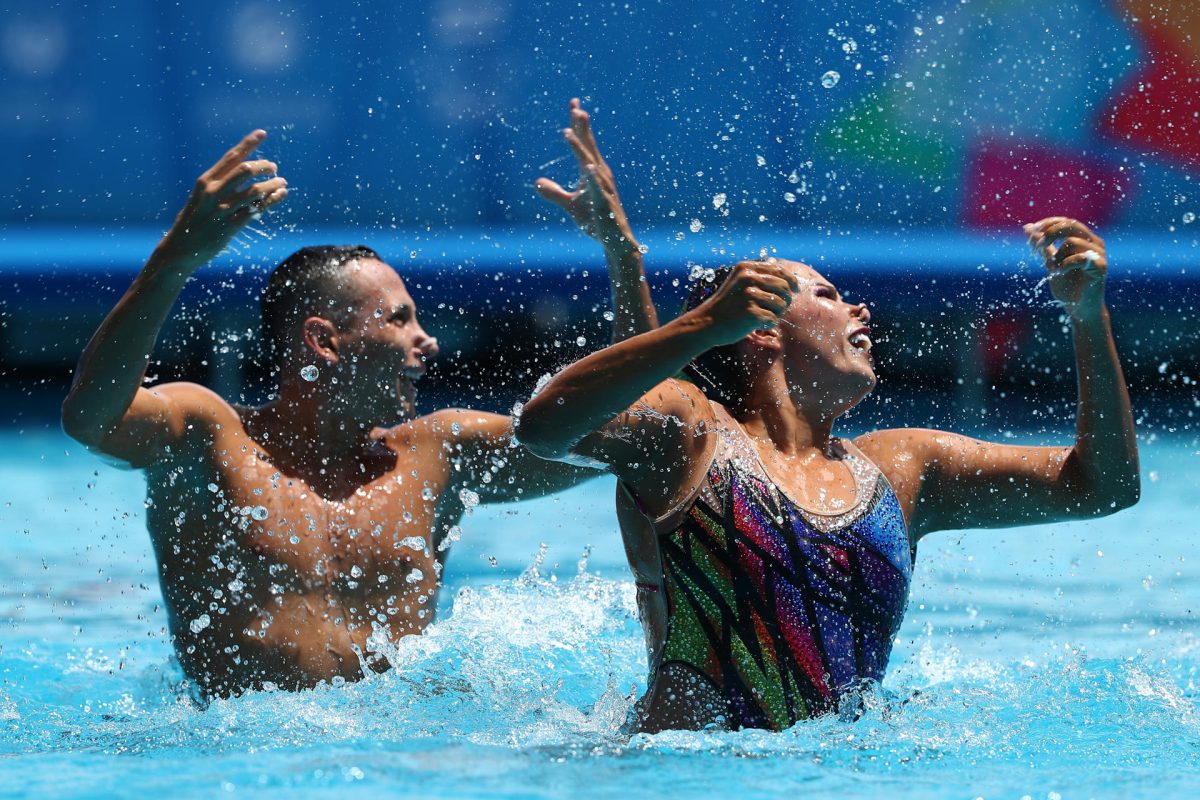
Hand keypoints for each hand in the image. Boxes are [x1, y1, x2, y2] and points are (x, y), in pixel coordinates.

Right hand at [154, 130, 287, 270]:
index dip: (248, 144)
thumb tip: (241, 172)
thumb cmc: (192, 221)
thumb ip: (218, 185)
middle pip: (245, 170)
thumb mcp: (200, 197)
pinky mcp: (231, 226)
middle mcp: (213, 192)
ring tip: (282, 182)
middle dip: (264, 166)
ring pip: (254, 191)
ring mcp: (222, 209)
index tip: (262, 133)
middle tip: (274, 167)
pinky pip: (256, 209)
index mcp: (205, 182)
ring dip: (272, 184)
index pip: (231, 157)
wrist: (180, 248)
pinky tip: (281, 195)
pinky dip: (271, 200)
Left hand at [535, 98, 638, 253]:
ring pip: (590, 164)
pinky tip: (588, 167)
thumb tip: (537, 182)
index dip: (578, 124)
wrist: (615, 241)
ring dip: (579, 148)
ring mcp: (604, 188)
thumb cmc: (596, 220)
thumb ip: (554, 193)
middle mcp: (599, 175)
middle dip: (582, 127)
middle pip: (589, 147)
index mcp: (591, 172)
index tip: (574, 102)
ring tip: (567, 132)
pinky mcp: (605, 204)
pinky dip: (594, 178)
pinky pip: (599, 189)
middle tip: (576, 107)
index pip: (584, 143)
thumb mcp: (570, 206)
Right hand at [690, 260, 799, 345]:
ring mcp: (749, 296)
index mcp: (746, 268)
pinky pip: (773, 319)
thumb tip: (788, 279)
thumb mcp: (738, 282)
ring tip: (763, 317)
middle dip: (786, 299)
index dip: (791, 281)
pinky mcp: (751, 313)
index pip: (779, 271)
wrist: (706, 323)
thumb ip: (759, 276)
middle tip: (779, 309)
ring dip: (777, 314)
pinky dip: (768, 324)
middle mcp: (748, 279)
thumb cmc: (727, 305)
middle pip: (784, 287)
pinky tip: (756, 325)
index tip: (795, 290)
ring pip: (781, 304)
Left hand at [1024, 217, 1106, 317]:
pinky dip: (1065, 264)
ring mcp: (1099, 254)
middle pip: (1072, 225)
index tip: (1031, 230)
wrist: (1079, 309)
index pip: (1066, 221)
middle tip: (1037, 245)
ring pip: (1073, 241)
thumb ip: (1043, 246)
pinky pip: (1081, 257)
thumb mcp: (1051, 263)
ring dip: (1057, 255)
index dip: (1048, 223)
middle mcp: (1094, 243)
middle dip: (1050, 232)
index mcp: (1084, 239)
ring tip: (1054, 269)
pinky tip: (1060, 273)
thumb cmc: (1067, 287)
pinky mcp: (1101, 267)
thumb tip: (1027, 228)